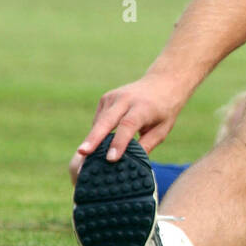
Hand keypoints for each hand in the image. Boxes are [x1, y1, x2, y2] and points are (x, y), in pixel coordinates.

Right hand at [68, 74, 186, 184]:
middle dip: (93, 138)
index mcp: (143, 107)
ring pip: (99, 122)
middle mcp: (126, 99)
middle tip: (82, 153)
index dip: (119, 142)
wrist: (162, 82)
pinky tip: (98, 145)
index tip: (111, 158)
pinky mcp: (106, 98)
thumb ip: (146, 145)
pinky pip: (99, 120)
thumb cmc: (164, 110)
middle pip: (107, 120)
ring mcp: (113, 97)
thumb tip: (130, 164)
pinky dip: (97, 133)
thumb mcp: (162, 129)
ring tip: (84, 160)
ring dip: (91, 140)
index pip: (128, 125)